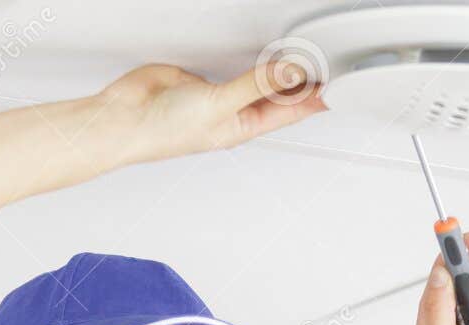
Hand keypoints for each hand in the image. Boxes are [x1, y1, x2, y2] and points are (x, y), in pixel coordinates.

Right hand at [91, 60, 327, 166]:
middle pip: (281, 95)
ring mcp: (222, 93)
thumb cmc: (163, 130)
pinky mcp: (206, 76)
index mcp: (244, 126)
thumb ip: (256, 84)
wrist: (126, 118)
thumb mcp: (219, 105)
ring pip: (261, 78)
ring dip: (283, 69)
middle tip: (335, 64)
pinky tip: (270, 50)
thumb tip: (290, 72)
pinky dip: (255, 57)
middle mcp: (236, 112)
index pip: (291, 111)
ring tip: (312, 55)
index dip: (318, 97)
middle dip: (307, 82)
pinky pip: (238, 64)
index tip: (343, 83)